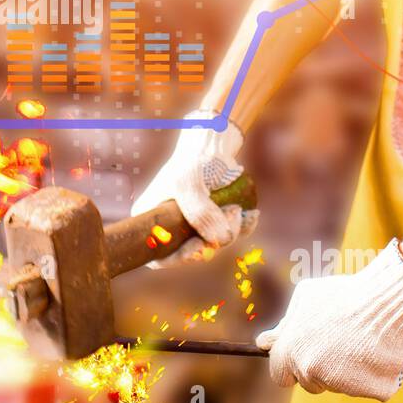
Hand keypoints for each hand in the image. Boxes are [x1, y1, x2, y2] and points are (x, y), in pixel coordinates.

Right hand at [129, 111, 258, 265]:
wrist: (213, 143)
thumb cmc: (193, 160)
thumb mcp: (190, 184)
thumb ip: (201, 214)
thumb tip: (220, 241)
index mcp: (151, 219)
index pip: (159, 256)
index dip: (180, 259)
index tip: (200, 247)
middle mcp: (170, 226)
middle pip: (191, 253)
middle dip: (213, 241)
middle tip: (229, 216)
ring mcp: (193, 225)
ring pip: (213, 245)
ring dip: (231, 231)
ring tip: (237, 208)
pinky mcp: (214, 221)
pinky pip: (229, 236)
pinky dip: (242, 229)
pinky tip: (250, 215)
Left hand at [255, 240, 402, 400]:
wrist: (385, 298)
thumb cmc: (342, 292)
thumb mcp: (305, 297)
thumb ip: (284, 324)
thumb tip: (264, 343)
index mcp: (291, 353)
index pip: (280, 376)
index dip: (290, 366)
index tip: (302, 355)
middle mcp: (313, 373)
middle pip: (312, 384)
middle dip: (321, 368)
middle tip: (338, 341)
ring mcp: (345, 385)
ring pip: (344, 385)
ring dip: (350, 369)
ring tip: (362, 337)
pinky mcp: (376, 390)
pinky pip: (374, 386)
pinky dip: (378, 373)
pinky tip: (380, 348)